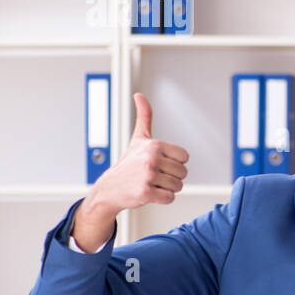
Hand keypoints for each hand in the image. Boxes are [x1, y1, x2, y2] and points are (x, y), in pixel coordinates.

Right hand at [89, 92, 189, 215]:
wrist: (110, 188)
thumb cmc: (128, 163)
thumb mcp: (138, 138)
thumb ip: (144, 117)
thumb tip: (139, 95)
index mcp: (155, 145)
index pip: (184, 157)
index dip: (175, 162)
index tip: (160, 163)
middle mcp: (152, 159)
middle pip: (183, 173)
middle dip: (171, 177)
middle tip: (154, 175)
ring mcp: (148, 176)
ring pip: (178, 186)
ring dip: (167, 188)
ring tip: (151, 183)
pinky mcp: (146, 192)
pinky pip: (169, 198)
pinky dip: (162, 198)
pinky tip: (150, 192)